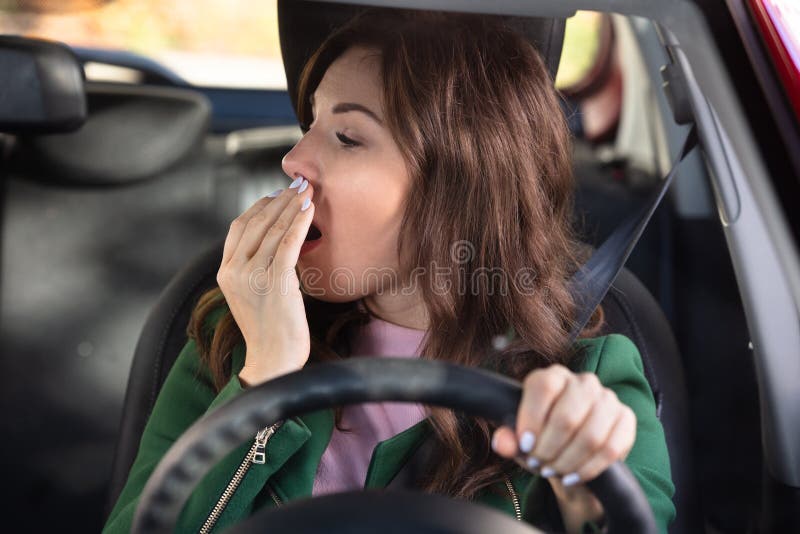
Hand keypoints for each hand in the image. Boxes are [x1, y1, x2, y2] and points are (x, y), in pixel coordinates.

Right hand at [216, 178, 315, 385]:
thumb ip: (255, 270)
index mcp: (225, 272)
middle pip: (255, 222)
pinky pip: (287, 243)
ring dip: (291, 205)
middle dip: (278, 199)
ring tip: (306, 190)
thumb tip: (274, 244)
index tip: (277, 195)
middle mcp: (234, 271)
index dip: (259, 206)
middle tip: (297, 184)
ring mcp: (252, 276)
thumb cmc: (270, 330)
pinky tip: (309, 209)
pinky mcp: (274, 282)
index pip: (238, 227)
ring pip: (272, 229)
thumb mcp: (253, 295)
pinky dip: (298, 222)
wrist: (273, 362)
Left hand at [490, 364, 636, 530]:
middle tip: (538, 464)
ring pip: (590, 436)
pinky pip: (610, 449)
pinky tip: (572, 476)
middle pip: (567, 416)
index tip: (525, 446)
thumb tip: (502, 443)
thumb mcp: (520, 440)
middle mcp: (583, 381)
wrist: (571, 454)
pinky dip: (588, 469)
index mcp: (553, 376)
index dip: (531, 419)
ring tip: (553, 471)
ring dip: (567, 461)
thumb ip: (507, 438)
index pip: (543, 387)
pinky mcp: (626, 419)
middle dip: (549, 449)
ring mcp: (608, 398)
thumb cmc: (541, 439)